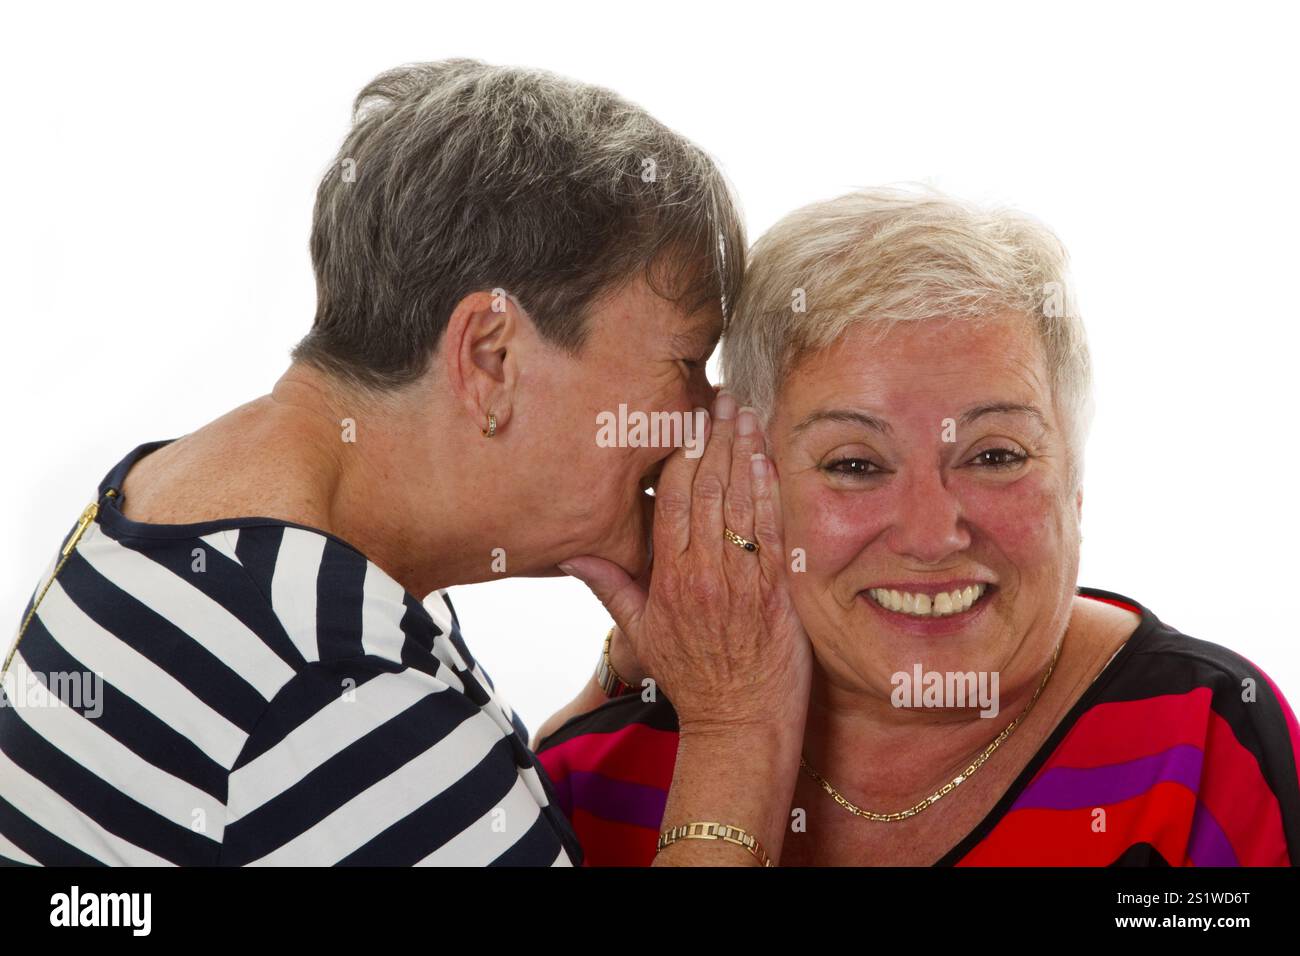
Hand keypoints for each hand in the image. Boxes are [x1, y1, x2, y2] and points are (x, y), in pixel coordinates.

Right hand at [559, 393, 811, 734]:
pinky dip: (770, 490)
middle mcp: (704, 573)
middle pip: (708, 490)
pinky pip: (772, 528)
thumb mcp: (640, 634)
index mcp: (668, 579)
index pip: (674, 500)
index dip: (681, 454)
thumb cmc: (691, 678)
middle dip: (714, 438)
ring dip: (745, 452)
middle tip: (719, 397)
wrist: (740, 721)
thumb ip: (610, 588)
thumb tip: (570, 556)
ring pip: (742, 502)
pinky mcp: (776, 588)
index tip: (687, 419)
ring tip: (744, 413)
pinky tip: (767, 458)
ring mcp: (742, 579)